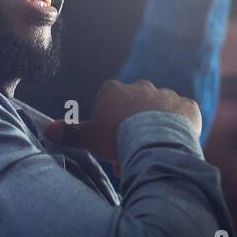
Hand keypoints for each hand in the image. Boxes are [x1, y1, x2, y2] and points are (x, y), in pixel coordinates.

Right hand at [44, 79, 202, 164]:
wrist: (155, 142)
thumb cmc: (116, 137)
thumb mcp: (89, 137)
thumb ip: (70, 132)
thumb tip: (48, 129)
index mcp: (114, 89)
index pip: (108, 100)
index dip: (108, 120)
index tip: (110, 138)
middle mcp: (140, 86)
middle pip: (134, 104)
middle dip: (132, 123)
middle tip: (130, 148)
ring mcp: (166, 95)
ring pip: (158, 110)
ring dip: (155, 126)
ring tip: (152, 150)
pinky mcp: (188, 106)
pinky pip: (183, 115)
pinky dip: (179, 126)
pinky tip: (174, 142)